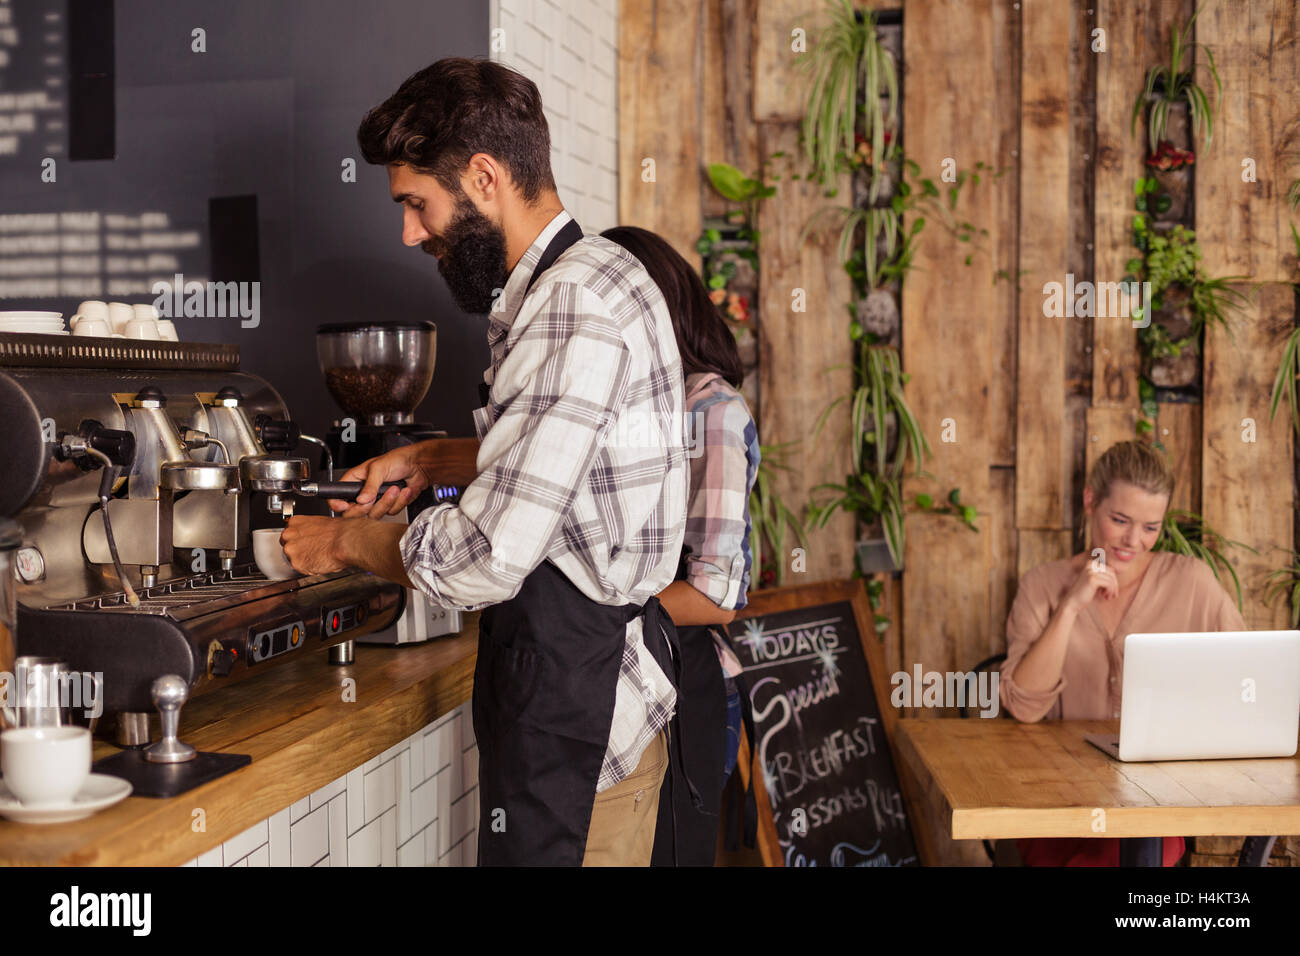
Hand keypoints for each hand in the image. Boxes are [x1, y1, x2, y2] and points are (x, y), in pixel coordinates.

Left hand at [279, 515, 412, 585]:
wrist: (346, 540)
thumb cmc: (340, 531)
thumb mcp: (322, 523)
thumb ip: (310, 531)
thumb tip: (311, 537)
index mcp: (295, 522)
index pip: (289, 534)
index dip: (299, 540)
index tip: (306, 542)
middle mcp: (289, 535)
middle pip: (288, 546)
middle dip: (299, 550)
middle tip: (313, 551)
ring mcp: (291, 550)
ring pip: (293, 559)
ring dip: (304, 560)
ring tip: (319, 557)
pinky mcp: (297, 563)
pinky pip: (302, 569)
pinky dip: (310, 568)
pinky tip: (321, 562)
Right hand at [327, 442, 433, 517]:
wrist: (419, 465)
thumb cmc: (398, 459)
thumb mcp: (380, 467)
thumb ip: (370, 485)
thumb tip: (361, 499)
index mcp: (355, 479)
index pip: (337, 496)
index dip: (337, 503)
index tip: (345, 505)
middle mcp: (363, 492)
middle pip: (353, 512)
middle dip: (366, 506)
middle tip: (373, 498)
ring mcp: (376, 500)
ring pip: (374, 514)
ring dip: (387, 501)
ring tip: (394, 488)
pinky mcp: (390, 505)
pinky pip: (391, 512)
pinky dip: (399, 502)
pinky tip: (403, 490)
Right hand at [1064, 552, 1119, 610]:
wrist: (1072, 601)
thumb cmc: (1085, 592)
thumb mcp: (1094, 579)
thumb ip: (1102, 574)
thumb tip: (1116, 570)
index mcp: (1090, 563)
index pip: (1110, 570)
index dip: (1113, 581)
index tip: (1110, 591)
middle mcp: (1091, 565)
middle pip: (1112, 574)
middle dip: (1114, 585)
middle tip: (1112, 596)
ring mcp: (1091, 571)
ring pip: (1111, 579)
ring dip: (1112, 590)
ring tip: (1107, 597)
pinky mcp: (1092, 579)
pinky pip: (1109, 584)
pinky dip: (1110, 592)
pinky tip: (1104, 597)